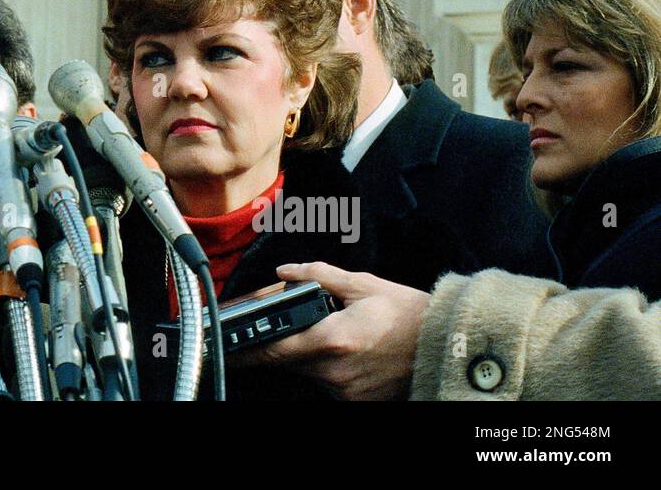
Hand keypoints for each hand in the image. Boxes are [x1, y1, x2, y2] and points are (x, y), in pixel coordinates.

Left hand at [227, 262, 429, 399]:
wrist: (449, 348)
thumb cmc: (410, 315)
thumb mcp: (363, 285)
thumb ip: (318, 275)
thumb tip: (285, 272)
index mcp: (332, 340)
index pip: (273, 349)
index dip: (246, 349)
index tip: (225, 346)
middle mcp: (335, 372)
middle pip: (289, 359)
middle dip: (285, 340)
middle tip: (301, 322)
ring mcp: (346, 392)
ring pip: (309, 371)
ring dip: (311, 352)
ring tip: (341, 333)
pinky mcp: (357, 402)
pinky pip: (329, 383)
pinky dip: (330, 366)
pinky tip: (352, 350)